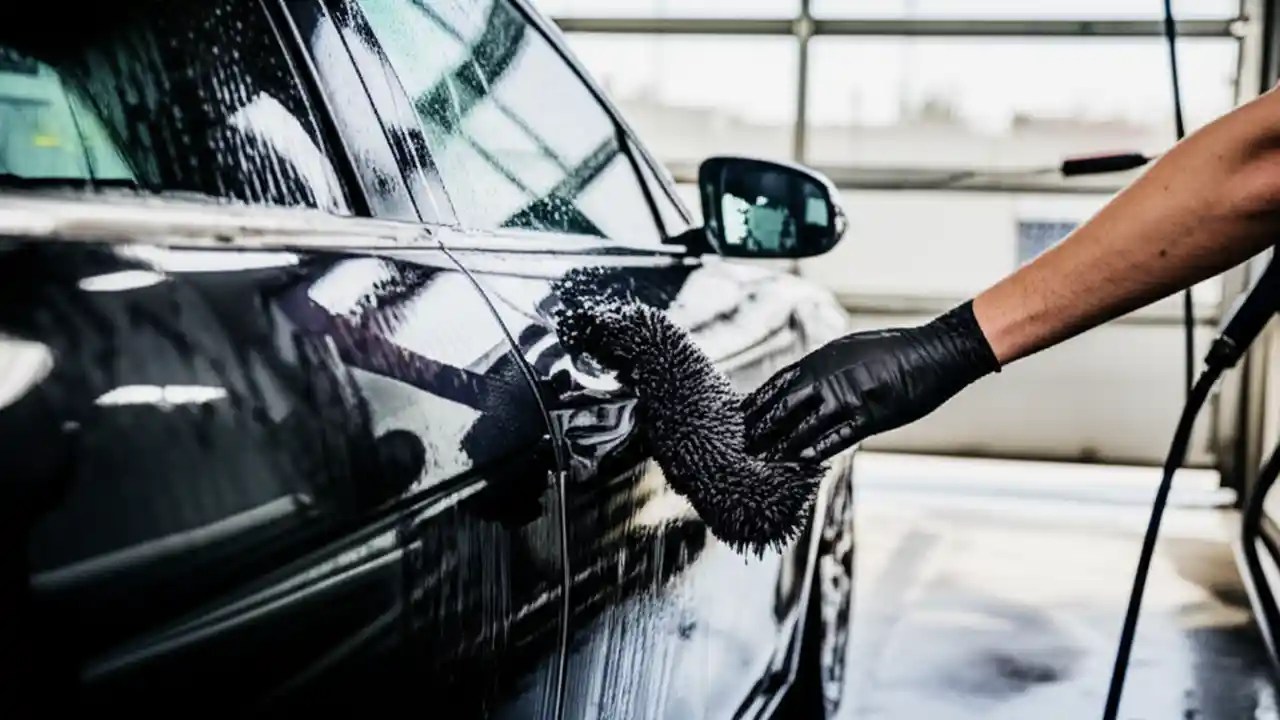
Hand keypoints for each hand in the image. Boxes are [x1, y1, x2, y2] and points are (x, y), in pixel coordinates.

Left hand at [742, 301, 999, 462]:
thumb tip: (800, 380)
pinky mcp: (868, 418)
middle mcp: (827, 379)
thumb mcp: (848, 349)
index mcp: (820, 361)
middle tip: (739, 446)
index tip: (738, 418)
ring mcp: (846, 399)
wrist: (931, 354)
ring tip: (760, 463)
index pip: (776, 385)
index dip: (755, 404)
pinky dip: (814, 452)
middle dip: (759, 429)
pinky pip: (835, 439)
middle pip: (781, 408)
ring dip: (779, 448)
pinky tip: (797, 462)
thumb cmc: (892, 350)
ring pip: (802, 428)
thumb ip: (822, 366)